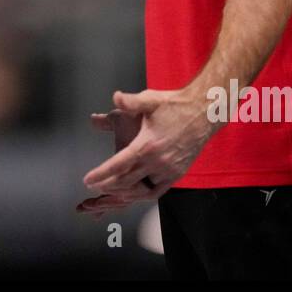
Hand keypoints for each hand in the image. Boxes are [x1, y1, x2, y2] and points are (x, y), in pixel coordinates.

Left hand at [79, 87, 215, 211]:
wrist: (204, 112)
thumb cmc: (174, 105)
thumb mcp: (150, 100)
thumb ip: (130, 102)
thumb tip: (115, 97)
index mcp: (147, 145)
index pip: (118, 165)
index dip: (101, 174)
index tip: (87, 180)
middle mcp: (157, 161)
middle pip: (126, 182)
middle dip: (107, 186)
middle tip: (95, 185)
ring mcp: (169, 170)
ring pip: (141, 190)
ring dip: (124, 192)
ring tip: (111, 190)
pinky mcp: (177, 174)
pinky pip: (157, 191)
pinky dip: (143, 194)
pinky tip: (134, 191)